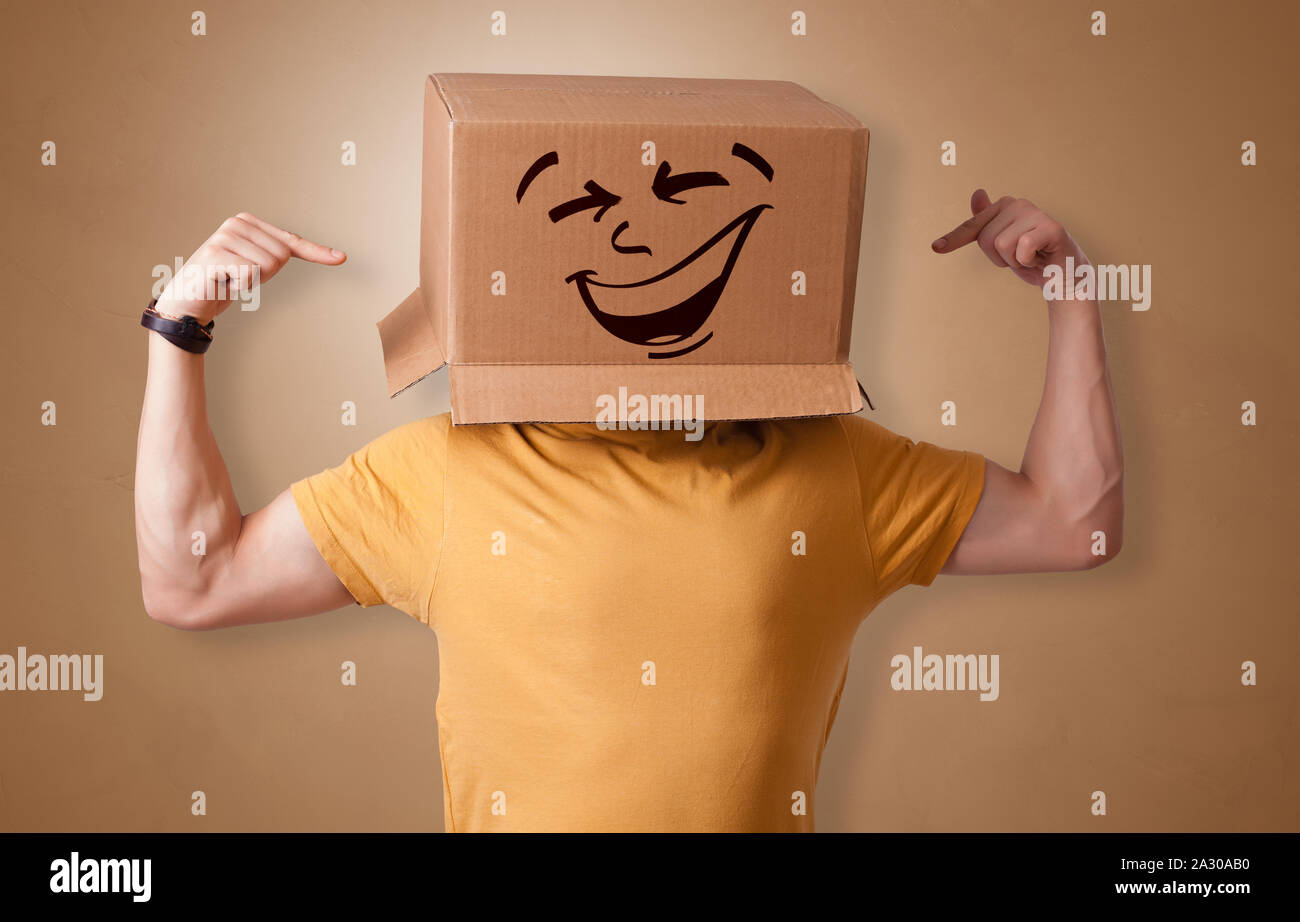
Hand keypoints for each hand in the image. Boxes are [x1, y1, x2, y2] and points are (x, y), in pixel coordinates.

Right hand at [156, 213, 345, 322]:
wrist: (189, 300)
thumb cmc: (224, 281)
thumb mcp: (256, 264)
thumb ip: (279, 253)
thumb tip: (332, 255)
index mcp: (248, 222)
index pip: (291, 241)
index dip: (317, 253)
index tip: (341, 258)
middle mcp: (237, 224)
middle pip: (282, 257)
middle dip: (265, 276)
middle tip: (238, 276)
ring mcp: (225, 237)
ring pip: (269, 266)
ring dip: (251, 282)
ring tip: (229, 278)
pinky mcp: (216, 254)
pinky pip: (252, 274)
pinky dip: (241, 286)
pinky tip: (222, 281)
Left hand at [931, 189, 1087, 287]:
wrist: (1063, 275)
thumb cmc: (1031, 258)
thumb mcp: (1003, 242)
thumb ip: (987, 221)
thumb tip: (977, 192)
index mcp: (1004, 206)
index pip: (973, 226)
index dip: (954, 239)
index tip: (935, 248)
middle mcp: (1018, 204)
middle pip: (985, 240)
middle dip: (1000, 258)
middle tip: (1020, 257)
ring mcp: (1035, 213)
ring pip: (1001, 245)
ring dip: (1014, 261)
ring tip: (1031, 257)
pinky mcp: (1051, 227)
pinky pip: (1021, 248)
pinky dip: (1028, 261)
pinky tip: (1041, 257)